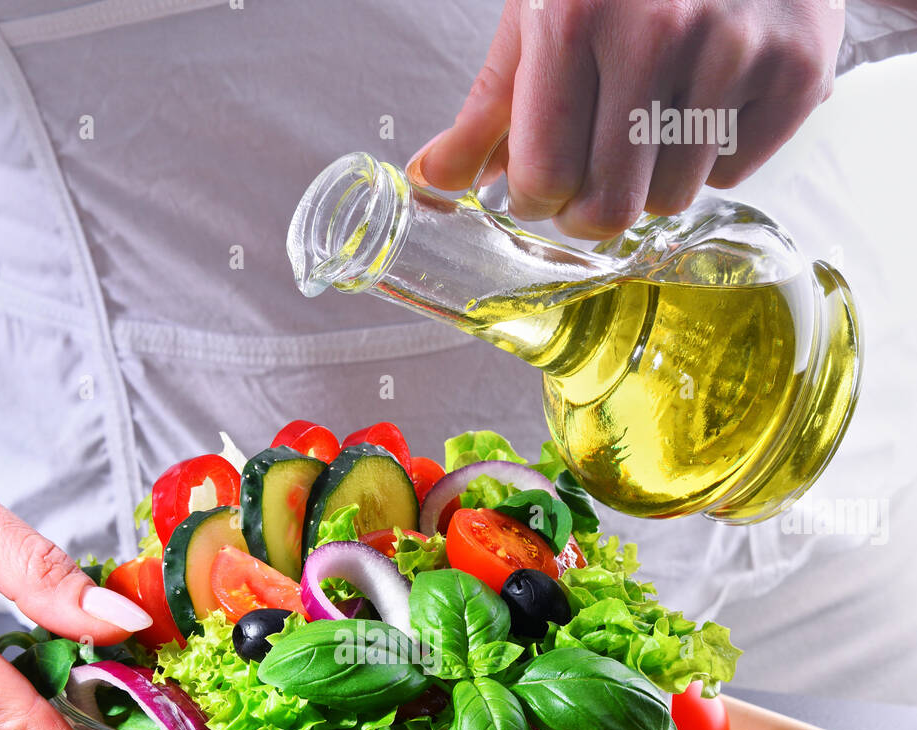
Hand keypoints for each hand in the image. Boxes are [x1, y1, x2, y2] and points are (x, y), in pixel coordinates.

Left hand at [411, 0, 843, 237]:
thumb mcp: (540, 11)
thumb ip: (487, 109)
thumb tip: (432, 185)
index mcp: (577, 17)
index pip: (547, 178)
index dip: (539, 195)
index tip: (544, 180)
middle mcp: (659, 32)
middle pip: (613, 208)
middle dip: (592, 209)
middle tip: (593, 175)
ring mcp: (736, 48)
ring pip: (673, 199)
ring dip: (653, 179)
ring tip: (655, 116)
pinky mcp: (798, 68)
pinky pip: (733, 174)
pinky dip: (714, 154)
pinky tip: (709, 98)